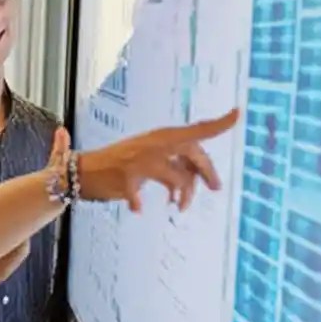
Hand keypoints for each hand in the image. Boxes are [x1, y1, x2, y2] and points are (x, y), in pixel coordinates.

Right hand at [76, 109, 238, 211]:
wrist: (82, 172)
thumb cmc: (118, 165)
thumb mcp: (148, 158)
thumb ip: (174, 164)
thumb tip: (196, 179)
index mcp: (160, 137)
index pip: (196, 129)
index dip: (219, 122)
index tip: (237, 113)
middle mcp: (153, 144)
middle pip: (194, 154)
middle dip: (207, 173)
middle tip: (214, 188)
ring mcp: (139, 161)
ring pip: (178, 178)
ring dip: (182, 195)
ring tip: (178, 205)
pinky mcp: (126, 178)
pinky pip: (140, 196)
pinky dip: (138, 204)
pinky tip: (137, 208)